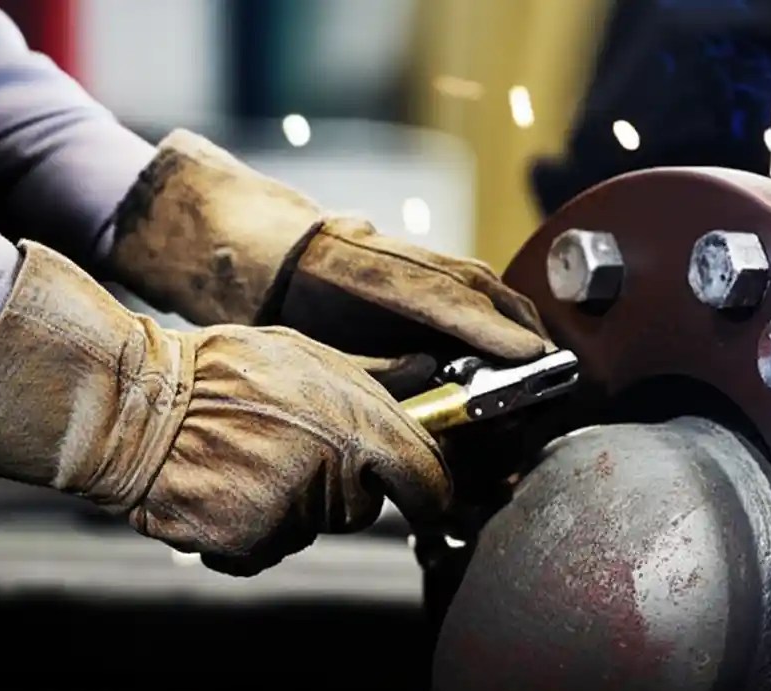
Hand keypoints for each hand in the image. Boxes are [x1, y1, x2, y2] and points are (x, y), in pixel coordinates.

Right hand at [0, 242, 448, 576]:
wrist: (135, 409)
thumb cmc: (218, 372)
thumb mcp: (303, 354)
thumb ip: (372, 374)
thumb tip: (425, 373)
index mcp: (356, 423)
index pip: (428, 477)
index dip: (433, 491)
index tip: (430, 498)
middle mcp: (333, 474)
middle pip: (365, 506)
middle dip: (341, 485)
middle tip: (292, 447)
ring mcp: (291, 514)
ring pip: (315, 526)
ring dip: (293, 505)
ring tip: (247, 459)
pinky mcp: (251, 546)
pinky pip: (270, 548)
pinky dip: (253, 530)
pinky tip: (226, 489)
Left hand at [107, 129, 552, 364]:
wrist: (222, 236)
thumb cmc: (244, 290)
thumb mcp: (284, 335)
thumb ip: (354, 360)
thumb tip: (429, 374)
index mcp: (338, 261)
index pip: (427, 290)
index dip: (482, 324)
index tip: (526, 354)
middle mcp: (372, 245)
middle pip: (460, 275)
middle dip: (510, 317)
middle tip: (547, 362)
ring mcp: (383, 243)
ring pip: (460, 272)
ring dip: (503, 310)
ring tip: (534, 353)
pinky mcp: (389, 253)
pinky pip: (446, 277)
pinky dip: (480, 306)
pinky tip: (497, 336)